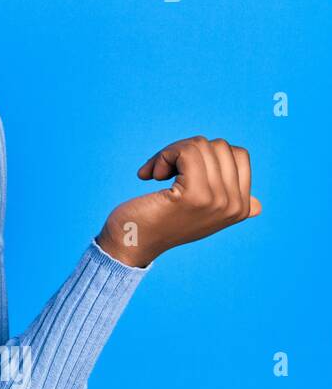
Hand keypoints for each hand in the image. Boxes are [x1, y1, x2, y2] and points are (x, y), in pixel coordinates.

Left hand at [96, 135, 260, 267]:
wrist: (131, 243)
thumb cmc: (160, 222)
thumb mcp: (201, 212)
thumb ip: (228, 203)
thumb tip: (257, 205)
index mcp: (242, 208)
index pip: (237, 154)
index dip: (204, 153)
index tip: (181, 170)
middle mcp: (236, 206)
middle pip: (219, 146)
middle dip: (185, 150)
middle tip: (163, 171)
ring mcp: (219, 200)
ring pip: (201, 145)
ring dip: (170, 152)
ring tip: (156, 174)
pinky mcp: (196, 195)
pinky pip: (187, 151)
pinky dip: (164, 155)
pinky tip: (149, 176)